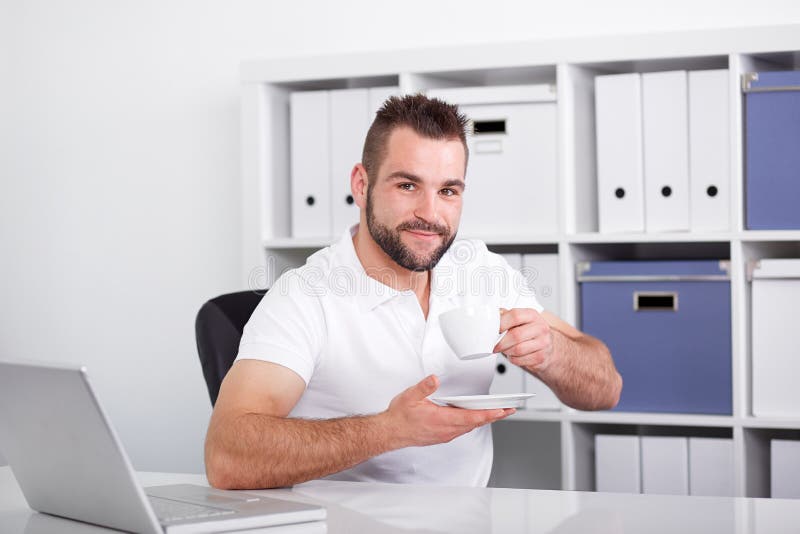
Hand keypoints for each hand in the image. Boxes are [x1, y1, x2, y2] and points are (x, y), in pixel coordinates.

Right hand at [383, 375, 514, 447]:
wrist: (390, 432)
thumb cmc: (400, 416)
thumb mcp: (410, 396)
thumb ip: (424, 387)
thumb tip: (434, 379)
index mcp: (442, 419)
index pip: (472, 417)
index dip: (490, 413)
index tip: (504, 410)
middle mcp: (447, 430)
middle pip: (476, 422)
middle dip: (494, 415)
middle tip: (509, 409)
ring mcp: (445, 434)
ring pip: (470, 427)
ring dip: (484, 419)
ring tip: (497, 412)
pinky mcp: (442, 435)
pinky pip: (463, 429)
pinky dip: (473, 422)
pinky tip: (474, 417)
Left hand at [493, 308, 555, 372]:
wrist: (547, 346)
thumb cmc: (529, 332)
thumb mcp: (519, 321)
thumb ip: (505, 317)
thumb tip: (492, 317)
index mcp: (532, 315)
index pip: (515, 316)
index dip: (501, 324)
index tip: (493, 330)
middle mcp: (540, 327)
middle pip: (516, 335)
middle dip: (501, 342)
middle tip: (495, 345)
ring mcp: (543, 343)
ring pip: (517, 350)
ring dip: (507, 351)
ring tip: (506, 349)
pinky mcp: (541, 357)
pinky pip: (520, 360)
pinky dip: (513, 359)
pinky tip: (514, 355)